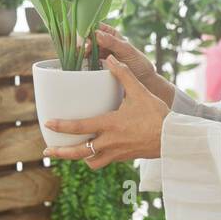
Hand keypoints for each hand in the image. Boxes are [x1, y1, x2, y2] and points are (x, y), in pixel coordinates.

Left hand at [42, 55, 170, 168]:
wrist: (173, 138)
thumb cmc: (157, 114)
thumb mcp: (139, 91)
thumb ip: (123, 74)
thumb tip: (110, 58)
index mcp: (111, 124)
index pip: (80, 127)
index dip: (62, 126)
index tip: (48, 124)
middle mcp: (110, 141)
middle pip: (79, 152)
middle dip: (61, 153)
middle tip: (47, 152)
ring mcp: (117, 152)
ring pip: (91, 161)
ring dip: (79, 158)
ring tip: (71, 153)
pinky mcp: (124, 157)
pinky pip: (104, 161)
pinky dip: (96, 158)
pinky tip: (94, 152)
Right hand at [85, 23, 172, 106]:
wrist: (143, 80)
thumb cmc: (138, 62)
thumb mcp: (127, 50)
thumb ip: (112, 42)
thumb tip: (97, 34)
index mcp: (111, 34)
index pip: (95, 27)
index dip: (88, 29)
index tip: (84, 36)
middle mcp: (103, 42)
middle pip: (88, 38)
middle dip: (83, 42)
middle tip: (84, 49)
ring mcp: (100, 53)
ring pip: (86, 50)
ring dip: (81, 52)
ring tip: (81, 56)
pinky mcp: (98, 65)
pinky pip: (87, 61)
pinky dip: (83, 62)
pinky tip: (81, 64)